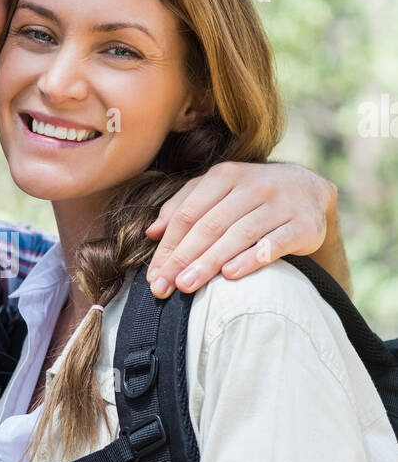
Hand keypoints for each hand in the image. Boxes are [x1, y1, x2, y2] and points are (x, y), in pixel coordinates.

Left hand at [144, 160, 337, 297]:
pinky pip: (275, 243)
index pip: (189, 213)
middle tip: (163, 287)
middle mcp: (255, 185)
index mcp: (227, 175)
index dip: (168, 245)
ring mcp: (282, 203)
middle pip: (211, 225)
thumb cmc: (251, 195)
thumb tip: (152, 232)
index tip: (153, 275)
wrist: (310, 190)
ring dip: (210, 262)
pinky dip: (252, 259)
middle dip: (183, 258)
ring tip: (187, 286)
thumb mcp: (218, 190)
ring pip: (239, 234)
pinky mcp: (305, 224)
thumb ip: (183, 205)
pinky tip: (231, 275)